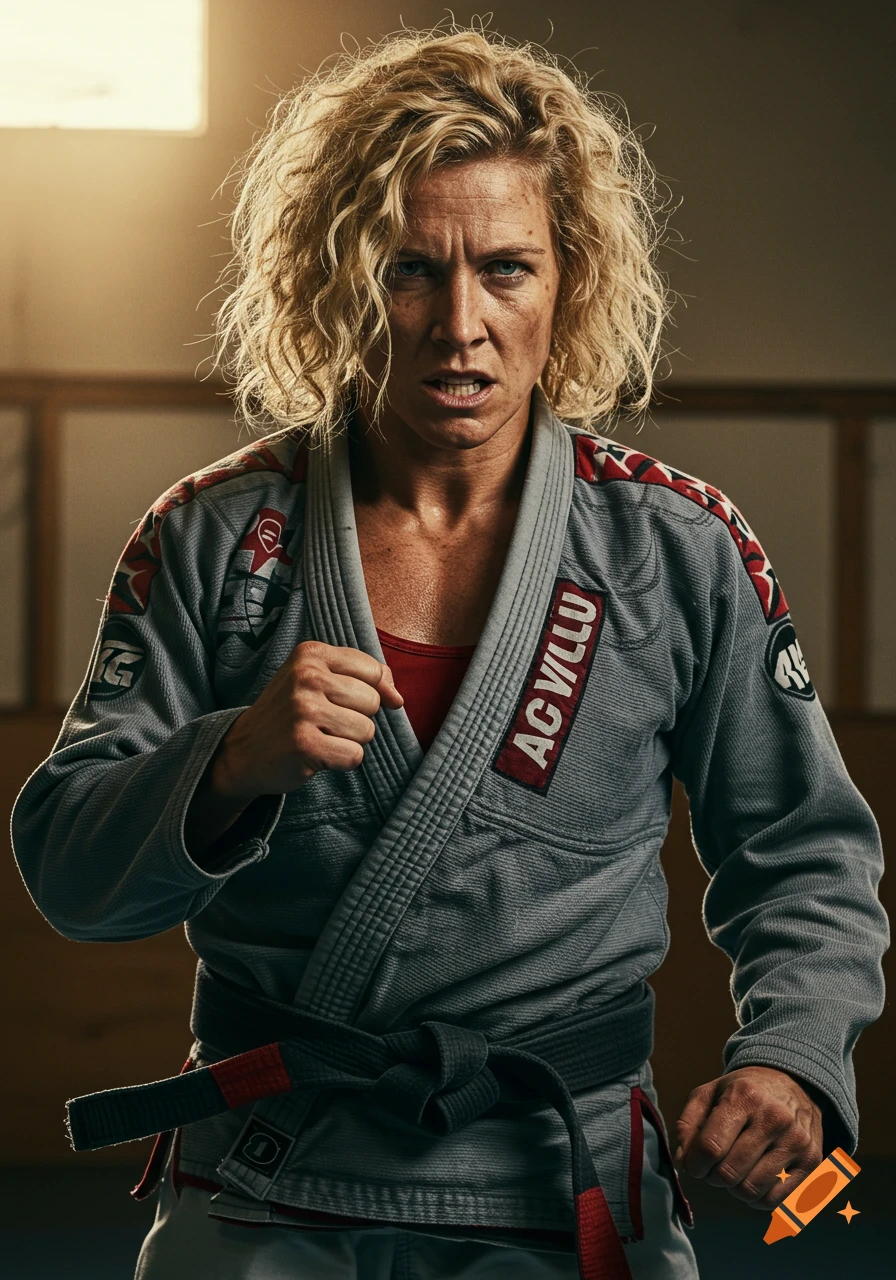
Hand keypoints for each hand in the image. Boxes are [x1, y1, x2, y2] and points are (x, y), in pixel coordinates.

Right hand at [214, 640, 403, 800]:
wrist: (243, 750)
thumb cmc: (290, 712)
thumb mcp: (319, 679)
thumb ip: (365, 678)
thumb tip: (398, 699)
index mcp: (311, 654)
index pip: (373, 670)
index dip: (371, 691)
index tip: (345, 702)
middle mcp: (305, 677)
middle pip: (373, 702)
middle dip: (357, 718)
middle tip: (324, 722)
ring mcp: (302, 710)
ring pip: (366, 731)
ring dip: (348, 742)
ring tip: (320, 737)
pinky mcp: (303, 744)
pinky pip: (353, 756)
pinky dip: (340, 761)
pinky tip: (316, 754)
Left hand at [672, 1065, 824, 1209]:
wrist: (792, 1083)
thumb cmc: (744, 1093)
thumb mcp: (709, 1093)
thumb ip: (688, 1124)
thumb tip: (683, 1160)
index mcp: (744, 1097)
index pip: (710, 1147)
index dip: (694, 1164)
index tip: (693, 1164)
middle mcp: (774, 1118)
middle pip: (729, 1173)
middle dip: (712, 1177)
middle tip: (713, 1168)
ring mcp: (796, 1141)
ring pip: (751, 1190)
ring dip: (734, 1189)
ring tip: (734, 1171)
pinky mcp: (811, 1162)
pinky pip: (776, 1200)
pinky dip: (757, 1198)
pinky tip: (753, 1179)